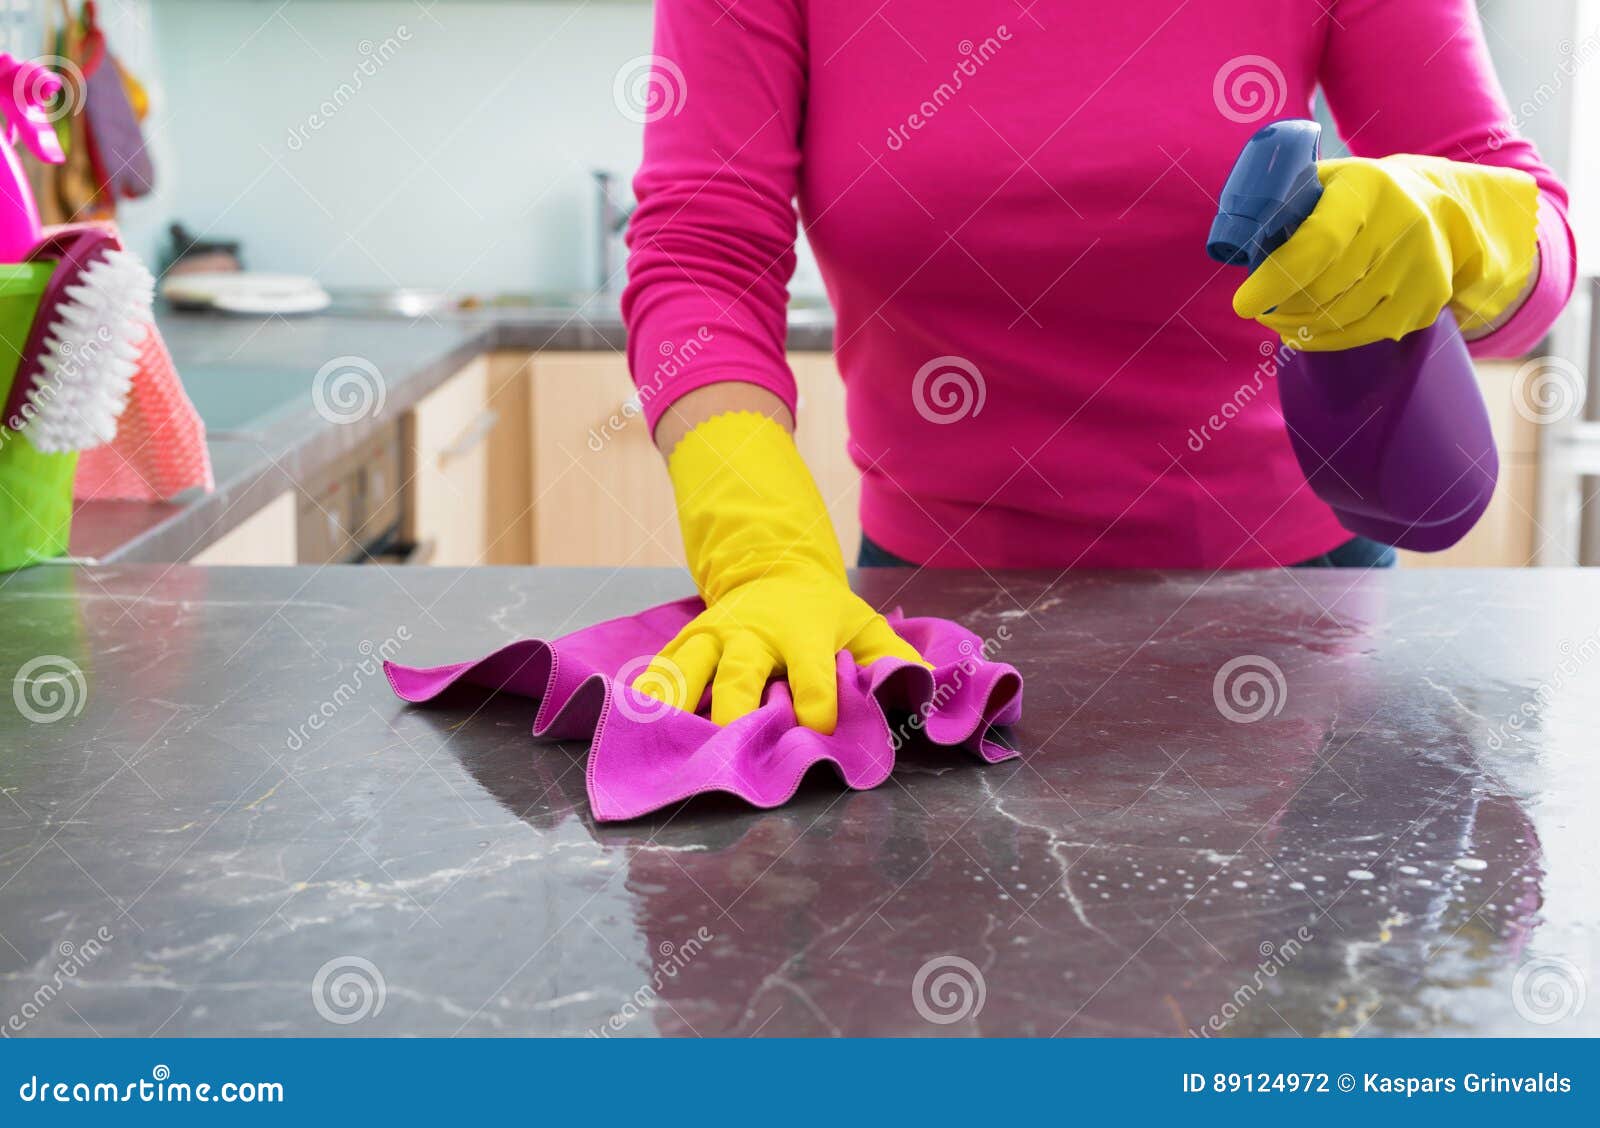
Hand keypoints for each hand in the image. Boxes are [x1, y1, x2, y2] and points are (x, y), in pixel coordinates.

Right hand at [641, 564, 921, 731]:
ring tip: (664, 745)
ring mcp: (712, 635)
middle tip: (730, 753)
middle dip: (734, 715)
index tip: (816, 732)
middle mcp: (752, 632)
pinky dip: (645, 698)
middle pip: (739, 677)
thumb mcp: (865, 625)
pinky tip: (634, 728)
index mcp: (802, 630)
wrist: (772, 565)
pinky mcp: (684, 642)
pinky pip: (659, 671)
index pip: (812, 675)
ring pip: (686, 671)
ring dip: (676, 708)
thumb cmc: (824, 612)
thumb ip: (893, 659)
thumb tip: (926, 688)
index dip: (818, 706)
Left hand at [1233, 155, 1538, 350]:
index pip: (1318, 244)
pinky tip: (1305, 330)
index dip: (1276, 279)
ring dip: (1299, 325)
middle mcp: (1403, 223)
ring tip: (1279, 317)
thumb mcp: (1322, 182)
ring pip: (1341, 318)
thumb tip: (1238, 248)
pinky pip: (1364, 334)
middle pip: (1325, 290)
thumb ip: (1282, 205)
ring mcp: (1421, 264)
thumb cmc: (1354, 198)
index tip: (1244, 303)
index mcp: (1366, 188)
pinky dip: (1325, 339)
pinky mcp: (1428, 298)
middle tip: (1260, 308)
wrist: (1434, 206)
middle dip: (1281, 307)